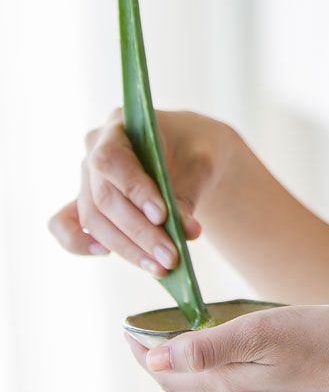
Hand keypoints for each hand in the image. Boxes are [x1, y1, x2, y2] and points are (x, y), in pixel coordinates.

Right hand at [48, 107, 233, 278]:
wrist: (190, 152)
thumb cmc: (196, 150)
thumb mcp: (201, 164)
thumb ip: (188, 194)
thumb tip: (183, 232)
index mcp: (121, 124)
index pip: (113, 160)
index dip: (135, 191)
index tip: (162, 217)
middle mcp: (95, 148)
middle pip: (104, 197)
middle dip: (138, 232)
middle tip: (170, 257)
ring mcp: (86, 176)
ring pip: (93, 218)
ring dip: (126, 248)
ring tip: (161, 267)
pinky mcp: (84, 200)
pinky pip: (65, 223)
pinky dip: (78, 242)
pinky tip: (106, 254)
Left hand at [124, 304, 328, 391]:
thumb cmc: (328, 339)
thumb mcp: (263, 331)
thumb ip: (209, 345)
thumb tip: (156, 359)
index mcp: (230, 384)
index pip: (167, 373)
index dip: (141, 351)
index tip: (127, 325)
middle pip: (181, 384)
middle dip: (155, 359)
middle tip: (142, 329)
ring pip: (204, 386)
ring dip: (181, 364)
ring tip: (173, 334)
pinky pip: (229, 384)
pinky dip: (210, 366)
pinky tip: (222, 344)